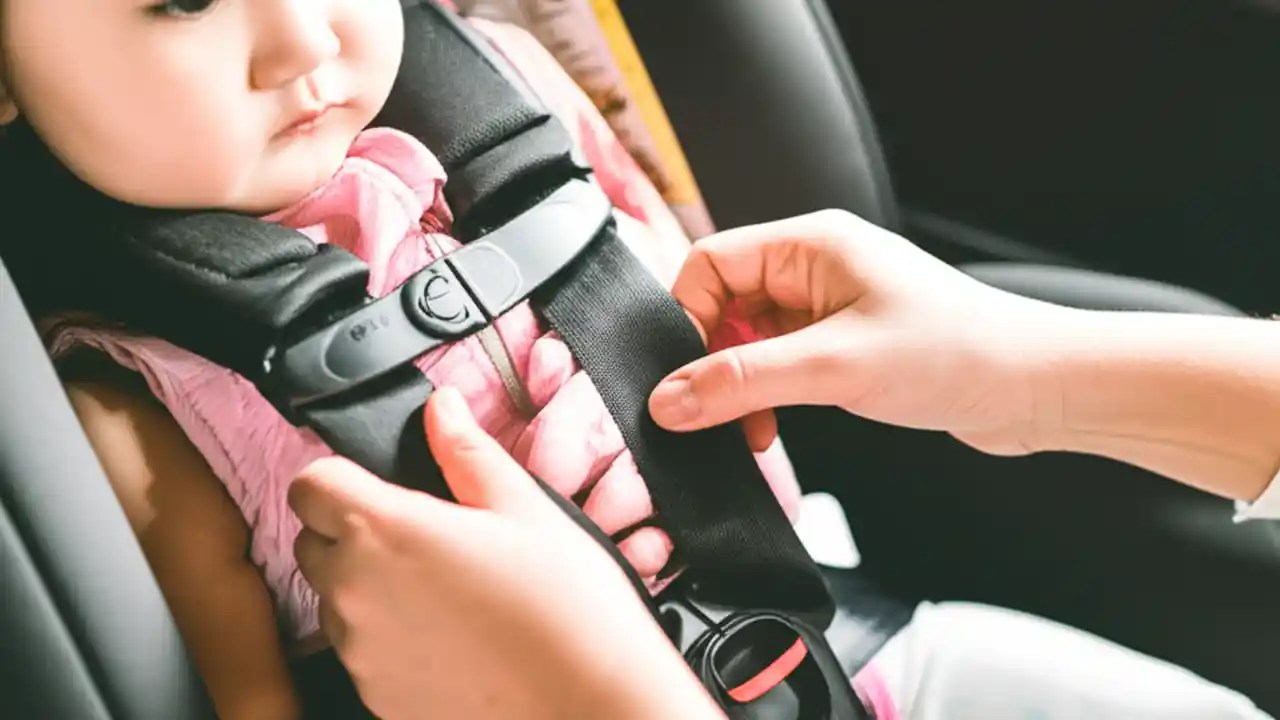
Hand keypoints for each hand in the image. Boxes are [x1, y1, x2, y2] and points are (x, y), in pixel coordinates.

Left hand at [290, 388, 723, 719]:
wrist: (591, 706)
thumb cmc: (567, 608)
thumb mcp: (526, 508)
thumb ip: (468, 451)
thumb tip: (442, 407)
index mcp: (387, 530)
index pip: (310, 484)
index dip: (339, 476)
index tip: (373, 483)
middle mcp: (357, 591)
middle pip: (313, 542)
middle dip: (352, 531)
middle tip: (420, 537)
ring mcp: (362, 651)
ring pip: (335, 599)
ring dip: (369, 586)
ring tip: (444, 591)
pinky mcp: (375, 697)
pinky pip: (361, 651)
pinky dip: (388, 637)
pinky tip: (449, 636)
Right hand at [649, 210, 1069, 454]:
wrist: (1034, 388)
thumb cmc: (959, 352)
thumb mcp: (834, 367)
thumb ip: (744, 382)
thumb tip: (671, 398)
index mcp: (812, 246)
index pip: (711, 262)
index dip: (687, 316)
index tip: (681, 374)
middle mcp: (817, 270)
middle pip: (725, 305)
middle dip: (713, 360)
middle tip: (714, 410)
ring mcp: (831, 310)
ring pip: (750, 341)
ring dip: (740, 387)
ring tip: (752, 429)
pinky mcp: (845, 347)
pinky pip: (780, 366)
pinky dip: (767, 399)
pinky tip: (774, 428)